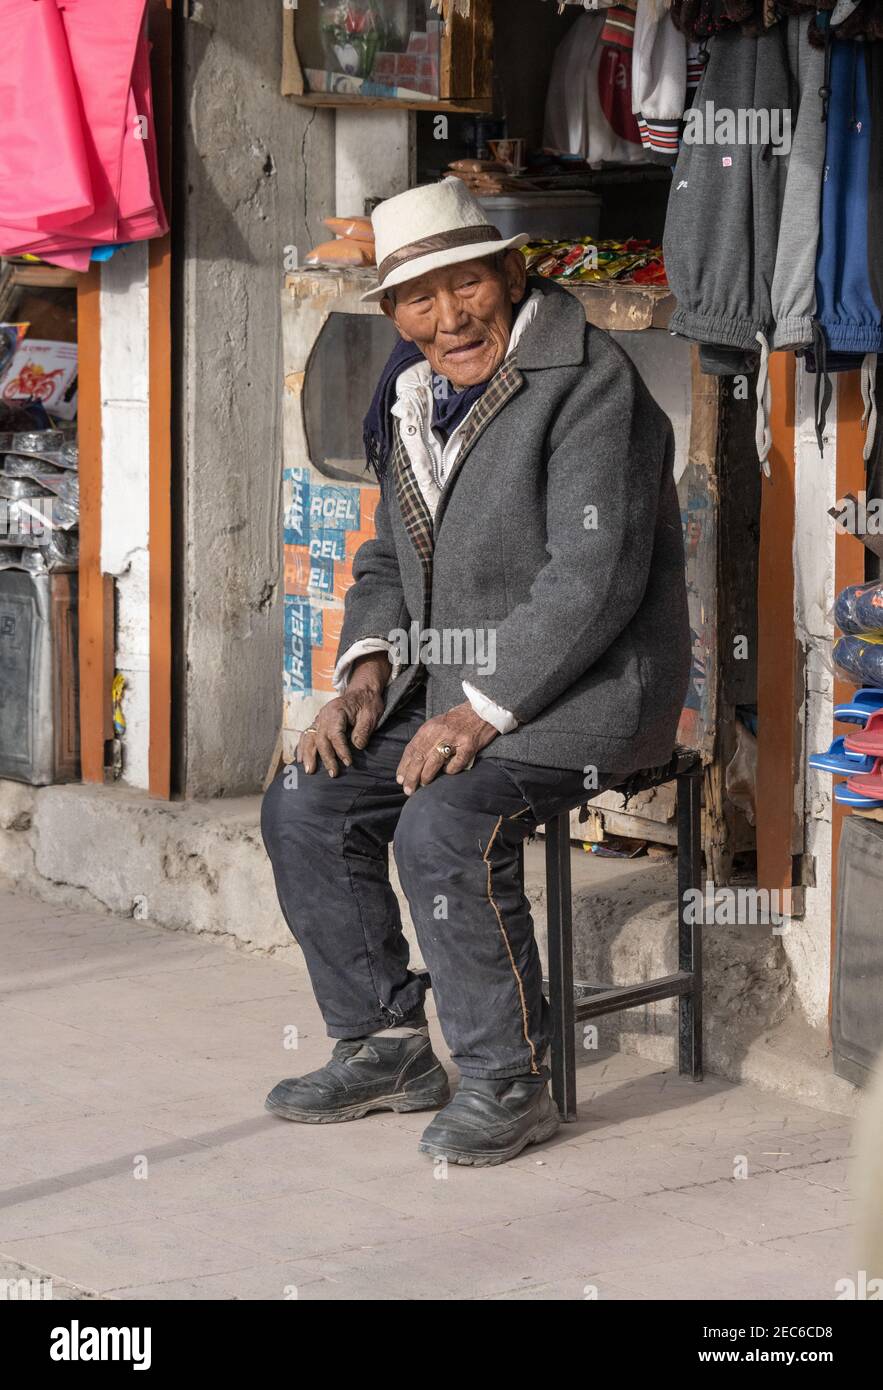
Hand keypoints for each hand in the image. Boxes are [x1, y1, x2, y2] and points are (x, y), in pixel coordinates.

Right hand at [297, 651, 388, 775]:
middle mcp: (324, 715)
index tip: (348, 763)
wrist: (362, 691)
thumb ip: (363, 730)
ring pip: (309, 738)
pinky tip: (300, 760)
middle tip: (333, 773)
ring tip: (309, 771)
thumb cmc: (367, 703)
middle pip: (321, 738)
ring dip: (308, 755)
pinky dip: (301, 748)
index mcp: (337, 711)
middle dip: (325, 757)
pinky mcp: (318, 723)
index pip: (336, 734)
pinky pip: (306, 736)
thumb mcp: (371, 715)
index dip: (341, 750)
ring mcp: (319, 719)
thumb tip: (358, 746)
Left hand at [396, 701, 498, 793]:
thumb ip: (425, 740)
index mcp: (429, 728)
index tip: (400, 779)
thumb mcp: (437, 725)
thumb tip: (413, 762)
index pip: (412, 749)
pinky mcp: (469, 745)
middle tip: (408, 789)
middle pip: (420, 756)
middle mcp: (439, 732)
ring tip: (423, 784)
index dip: (404, 765)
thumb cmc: (457, 720)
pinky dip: (450, 770)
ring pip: (435, 761)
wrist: (482, 710)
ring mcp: (454, 739)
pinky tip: (448, 773)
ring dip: (427, 775)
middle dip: (412, 775)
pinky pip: (457, 762)